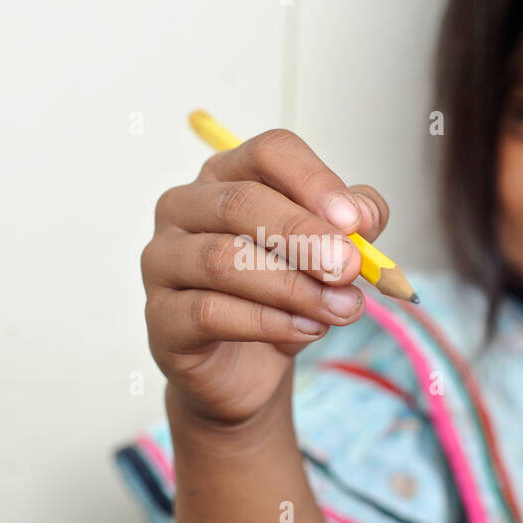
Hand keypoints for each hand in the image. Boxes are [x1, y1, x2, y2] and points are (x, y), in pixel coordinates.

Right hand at [141, 128, 388, 426]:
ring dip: (293, 286)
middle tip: (350, 268)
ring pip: (223, 259)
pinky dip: (268, 322)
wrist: (244, 369)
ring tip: (341, 309)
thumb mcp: (328, 253)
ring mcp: (163, 260)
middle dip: (305, 236)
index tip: (355, 222)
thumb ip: (351, 226)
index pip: (268, 153)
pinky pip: (210, 311)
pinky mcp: (160, 316)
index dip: (313, 181)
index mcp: (227, 176)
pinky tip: (306, 330)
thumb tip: (362, 217)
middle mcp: (183, 207)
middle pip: (240, 202)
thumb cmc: (281, 296)